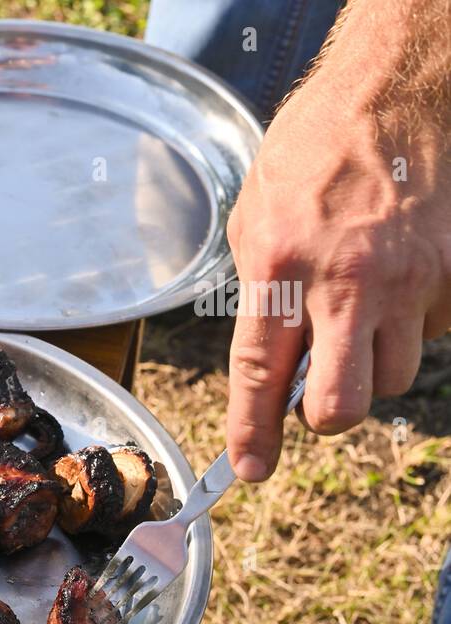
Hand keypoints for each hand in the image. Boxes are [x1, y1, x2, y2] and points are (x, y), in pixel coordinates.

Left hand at [224, 0, 450, 481]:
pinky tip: (396, 280)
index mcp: (279, 269)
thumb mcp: (254, 222)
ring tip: (357, 313)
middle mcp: (347, 283)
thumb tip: (270, 369)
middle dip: (326, 415)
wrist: (392, 93)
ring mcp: (411, 280)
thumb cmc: (311, 153)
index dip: (254, 433)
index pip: (261, 375)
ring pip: (395, 377)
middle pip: (344, 405)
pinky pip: (432, 332)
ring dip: (371, 364)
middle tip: (316, 392)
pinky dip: (412, 323)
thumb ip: (261, 299)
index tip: (251, 468)